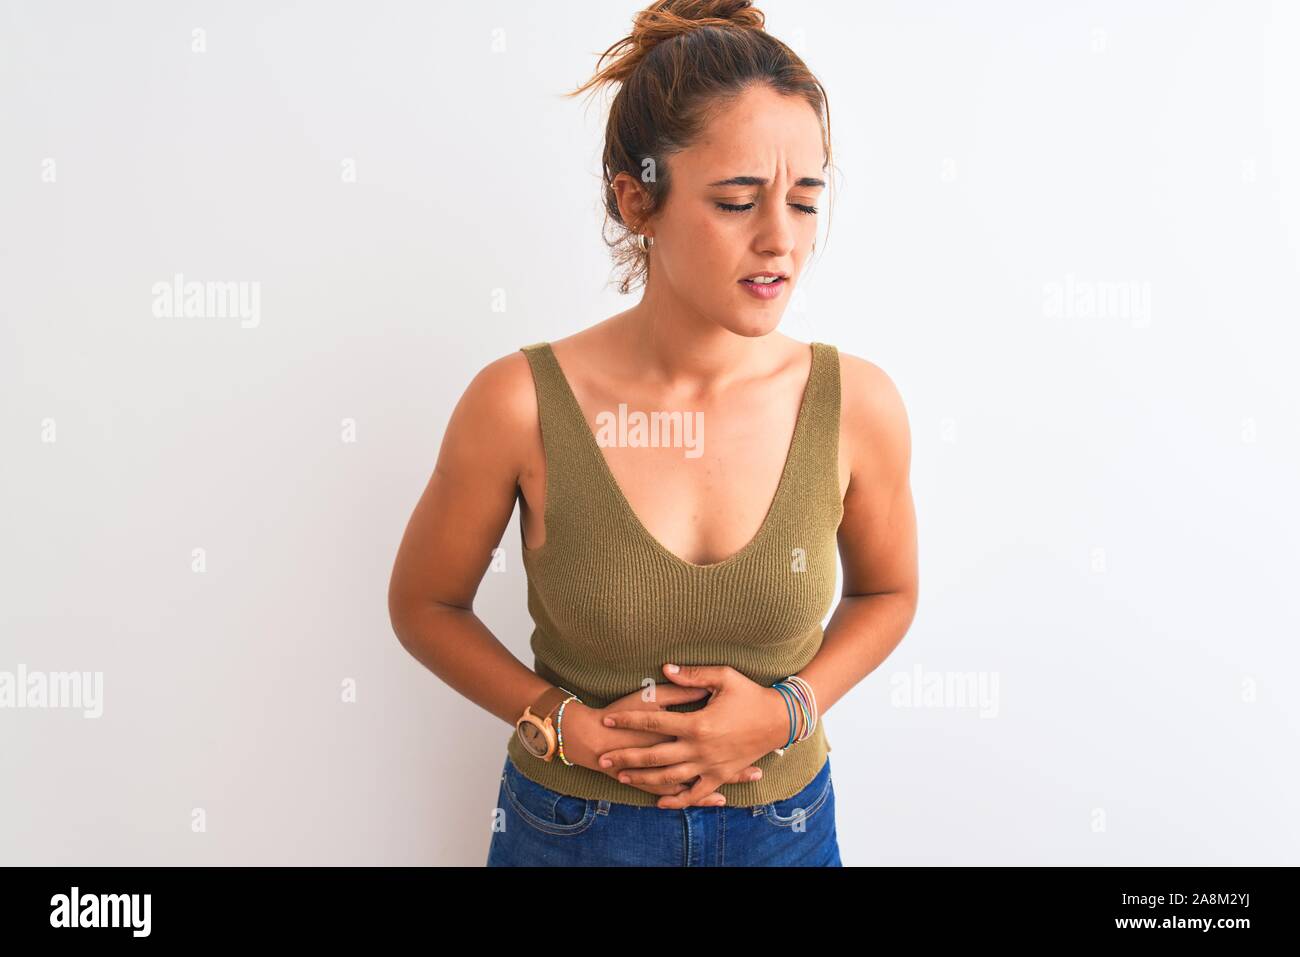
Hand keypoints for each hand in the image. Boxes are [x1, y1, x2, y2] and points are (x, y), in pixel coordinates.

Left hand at [597, 663, 792, 808]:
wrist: (780, 720)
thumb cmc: (751, 694)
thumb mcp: (724, 677)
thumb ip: (692, 675)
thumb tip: (664, 668)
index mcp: (698, 723)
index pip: (653, 723)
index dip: (628, 721)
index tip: (608, 720)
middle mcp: (700, 749)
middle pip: (654, 756)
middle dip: (626, 758)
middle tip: (603, 758)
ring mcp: (710, 766)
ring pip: (670, 778)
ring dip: (644, 779)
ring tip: (623, 777)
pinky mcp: (720, 776)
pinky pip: (696, 793)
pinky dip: (677, 800)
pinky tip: (660, 802)